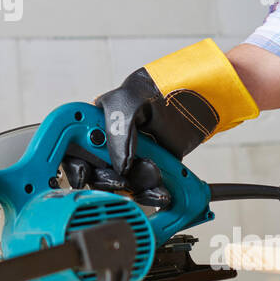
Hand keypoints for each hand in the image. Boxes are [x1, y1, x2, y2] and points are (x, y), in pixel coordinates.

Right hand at [63, 39, 257, 203]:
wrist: (206, 98)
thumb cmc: (167, 86)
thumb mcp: (131, 100)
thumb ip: (117, 131)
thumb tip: (118, 164)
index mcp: (97, 121)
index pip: (73, 146)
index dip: (74, 162)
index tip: (84, 172)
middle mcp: (111, 141)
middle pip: (94, 172)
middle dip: (107, 179)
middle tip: (121, 177)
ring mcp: (132, 156)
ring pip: (121, 184)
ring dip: (135, 186)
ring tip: (152, 173)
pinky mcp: (153, 168)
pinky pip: (145, 189)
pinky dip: (152, 194)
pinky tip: (161, 191)